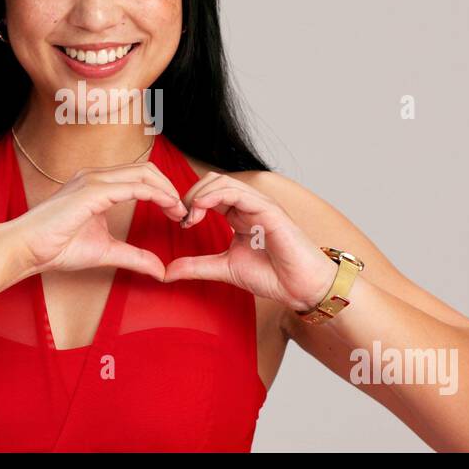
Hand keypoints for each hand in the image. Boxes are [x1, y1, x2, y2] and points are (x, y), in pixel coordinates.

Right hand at [2, 162, 189, 282]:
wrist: (25, 249)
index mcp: (97, 185)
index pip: (140, 177)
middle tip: (184, 212)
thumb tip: (160, 270)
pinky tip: (167, 207)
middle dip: (170, 188)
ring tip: (179, 211)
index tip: (178, 213)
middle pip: (146, 170)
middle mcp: (96, 176)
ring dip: (167, 190)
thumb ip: (134, 257)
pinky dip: (155, 194)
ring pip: (143, 173)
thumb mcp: (105, 252)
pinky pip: (132, 186)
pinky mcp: (91, 191)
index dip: (164, 191)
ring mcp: (93, 180)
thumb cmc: (55, 247)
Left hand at [162, 172, 335, 310]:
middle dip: (190, 194)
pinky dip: (214, 196)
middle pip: (212, 181)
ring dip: (199, 194)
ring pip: (222, 181)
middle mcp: (248, 205)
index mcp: (238, 214)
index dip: (189, 202)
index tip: (180, 223)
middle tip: (180, 217)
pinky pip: (238, 193)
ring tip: (189, 215)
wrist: (300, 288)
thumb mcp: (224, 269)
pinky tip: (201, 211)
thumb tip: (168, 271)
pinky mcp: (269, 210)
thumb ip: (197, 266)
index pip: (208, 193)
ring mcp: (259, 205)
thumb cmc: (272, 275)